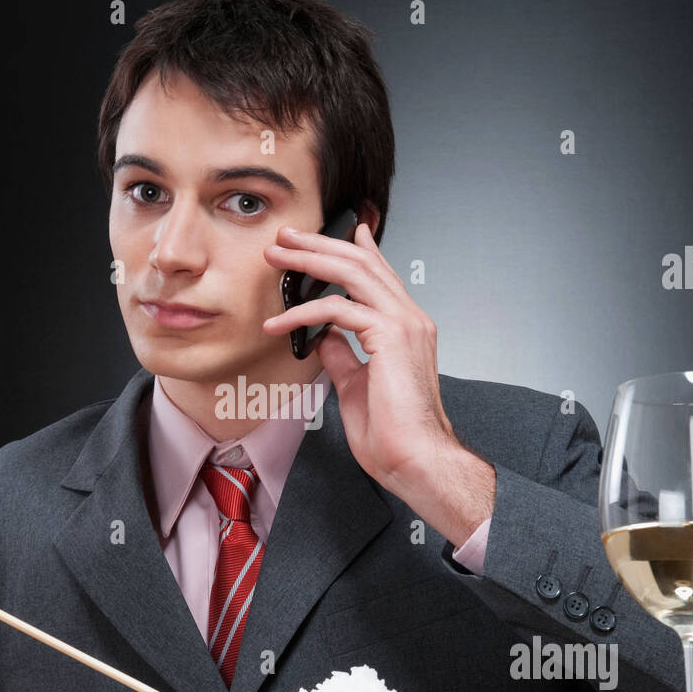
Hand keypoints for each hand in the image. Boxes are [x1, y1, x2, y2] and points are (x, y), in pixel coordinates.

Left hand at [261, 222, 495, 545]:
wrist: (416, 460)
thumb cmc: (394, 436)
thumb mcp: (355, 386)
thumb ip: (342, 356)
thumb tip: (324, 339)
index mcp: (407, 330)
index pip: (380, 276)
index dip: (360, 250)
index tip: (343, 231)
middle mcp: (410, 320)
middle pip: (362, 263)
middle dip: (320, 245)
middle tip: (286, 238)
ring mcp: (404, 324)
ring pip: (352, 272)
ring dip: (309, 259)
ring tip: (277, 256)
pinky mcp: (390, 337)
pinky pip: (337, 310)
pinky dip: (302, 313)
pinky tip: (279, 323)